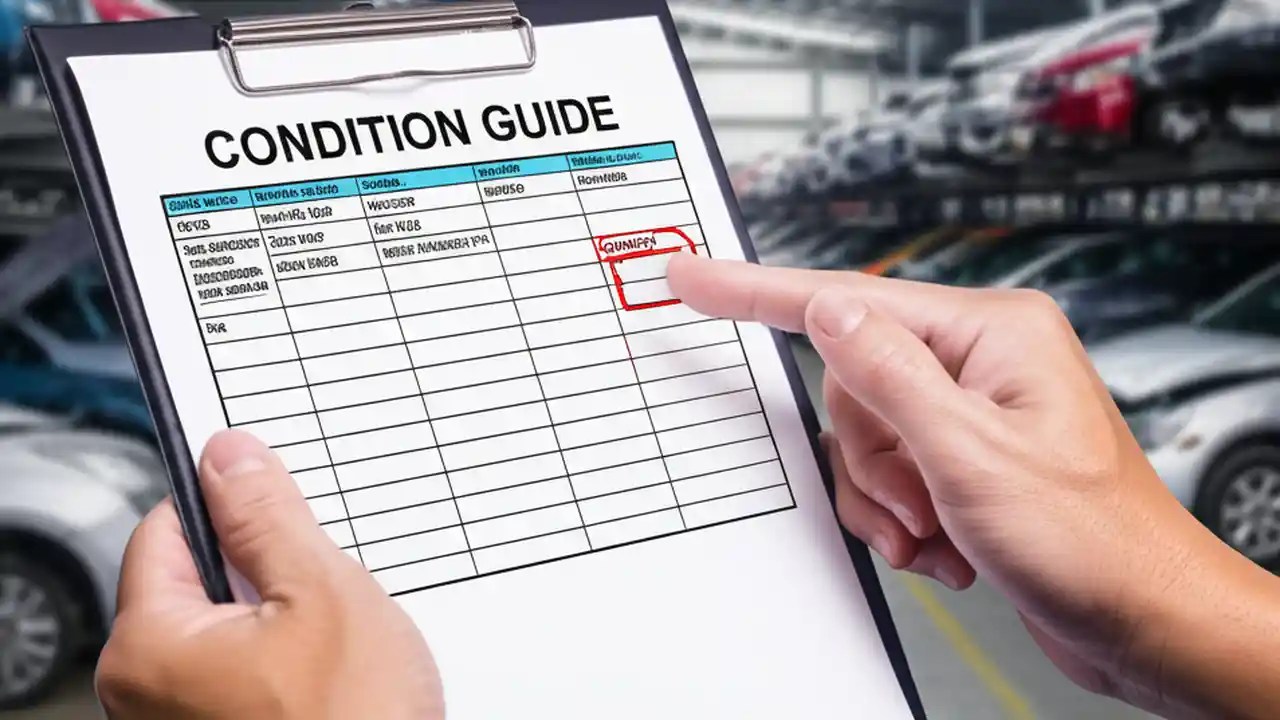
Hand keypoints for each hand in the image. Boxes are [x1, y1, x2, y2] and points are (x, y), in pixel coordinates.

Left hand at [96, 430, 442, 719]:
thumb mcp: (322, 592)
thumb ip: (268, 516)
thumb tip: (230, 458)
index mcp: (148, 648)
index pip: (166, 528)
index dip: (227, 503)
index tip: (269, 492)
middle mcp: (145, 694)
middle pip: (199, 579)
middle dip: (266, 569)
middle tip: (319, 589)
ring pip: (230, 625)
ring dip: (283, 615)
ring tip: (333, 643)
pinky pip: (244, 670)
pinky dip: (286, 657)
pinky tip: (329, 674)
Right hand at [669, 254, 1279, 719]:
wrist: (1142, 618)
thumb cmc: (1093, 540)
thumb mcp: (972, 456)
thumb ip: (888, 374)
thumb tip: (826, 313)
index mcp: (992, 333)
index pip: (849, 303)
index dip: (758, 293)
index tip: (694, 280)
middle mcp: (980, 363)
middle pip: (853, 387)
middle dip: (872, 462)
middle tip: (915, 502)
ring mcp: (970, 413)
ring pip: (864, 441)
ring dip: (889, 500)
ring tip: (939, 533)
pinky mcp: (962, 459)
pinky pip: (887, 477)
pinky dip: (904, 519)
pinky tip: (949, 544)